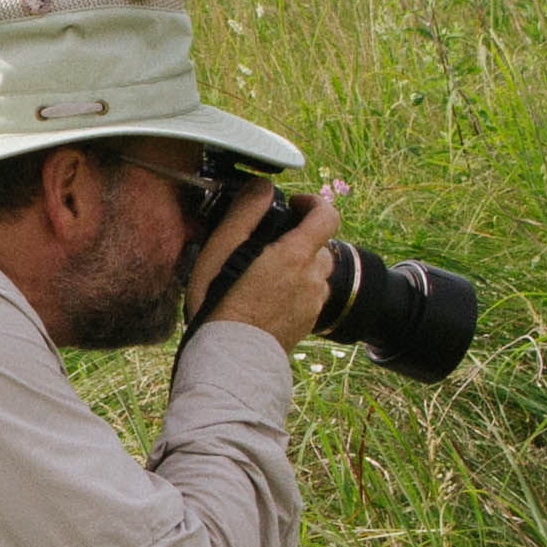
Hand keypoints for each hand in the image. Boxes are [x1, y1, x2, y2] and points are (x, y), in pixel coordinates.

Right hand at [186, 179, 338, 347]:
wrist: (231, 359)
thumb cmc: (219, 305)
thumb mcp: (220, 251)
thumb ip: (245, 213)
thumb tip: (263, 188)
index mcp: (295, 256)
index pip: (327, 215)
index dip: (314, 203)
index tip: (296, 205)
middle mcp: (312, 278)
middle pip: (321, 245)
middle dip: (302, 239)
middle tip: (272, 244)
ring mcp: (313, 303)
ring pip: (317, 273)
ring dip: (301, 266)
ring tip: (268, 274)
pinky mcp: (308, 323)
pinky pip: (311, 297)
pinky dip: (297, 290)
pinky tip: (269, 298)